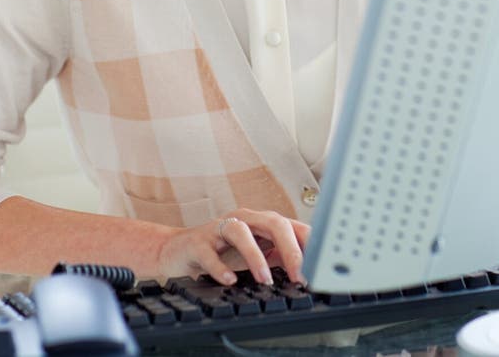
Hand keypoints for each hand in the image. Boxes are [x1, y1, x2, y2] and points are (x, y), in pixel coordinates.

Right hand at [157, 208, 309, 285]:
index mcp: (260, 222)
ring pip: (240, 231)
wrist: (179, 250)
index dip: (307, 243)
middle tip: (299, 275)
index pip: (291, 225)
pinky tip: (229, 280)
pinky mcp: (197, 242)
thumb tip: (306, 270)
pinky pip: (209, 252)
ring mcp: (219, 228)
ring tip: (265, 279)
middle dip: (289, 248)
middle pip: (272, 222)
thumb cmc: (221, 251)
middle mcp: (243, 219)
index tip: (319, 266)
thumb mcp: (255, 252)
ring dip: (255, 255)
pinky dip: (220, 266)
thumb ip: (278, 255)